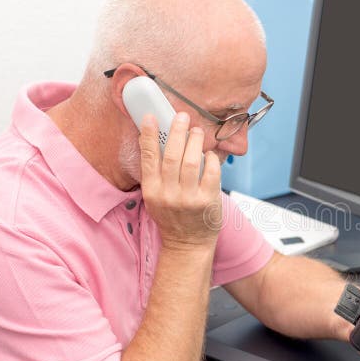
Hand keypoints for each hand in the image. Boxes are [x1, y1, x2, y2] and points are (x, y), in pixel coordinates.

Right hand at [139, 112, 221, 249]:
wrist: (187, 244)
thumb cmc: (172, 217)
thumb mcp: (156, 197)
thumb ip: (156, 174)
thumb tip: (160, 142)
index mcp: (152, 191)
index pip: (148, 158)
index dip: (149, 136)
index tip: (151, 118)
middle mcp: (168, 195)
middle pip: (171, 156)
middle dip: (176, 132)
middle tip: (182, 116)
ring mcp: (188, 198)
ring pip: (190, 162)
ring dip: (194, 141)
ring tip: (196, 130)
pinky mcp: (207, 201)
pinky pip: (210, 173)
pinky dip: (210, 159)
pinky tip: (208, 154)